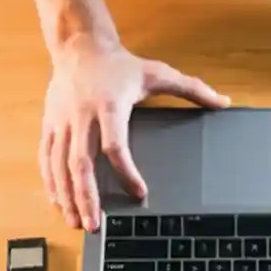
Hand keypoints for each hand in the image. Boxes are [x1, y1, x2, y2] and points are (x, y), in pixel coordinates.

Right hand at [41, 36, 229, 230]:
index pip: (115, 145)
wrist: (80, 46)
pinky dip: (51, 182)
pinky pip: (46, 158)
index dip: (126, 172)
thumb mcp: (157, 73)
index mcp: (110, 105)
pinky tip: (59, 201)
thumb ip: (192, 89)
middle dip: (87, 196)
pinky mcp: (49, 124)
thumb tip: (224, 102)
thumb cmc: (120, 65)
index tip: (139, 192)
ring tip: (77, 222)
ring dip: (67, 196)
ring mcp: (61, 121)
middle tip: (96, 224)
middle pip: (81, 162)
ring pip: (59, 165)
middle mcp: (82, 115)